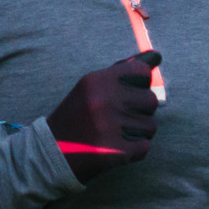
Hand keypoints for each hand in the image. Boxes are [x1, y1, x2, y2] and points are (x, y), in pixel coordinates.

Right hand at [46, 50, 162, 180]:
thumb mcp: (93, 87)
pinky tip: (115, 148)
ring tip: (116, 134)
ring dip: (138, 132)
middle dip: (141, 111)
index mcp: (97, 80)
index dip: (141, 84)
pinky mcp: (114, 151)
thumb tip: (156, 56)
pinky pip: (144, 147)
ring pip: (150, 126)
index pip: (142, 72)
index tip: (129, 93)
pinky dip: (134, 150)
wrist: (52, 152)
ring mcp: (108, 127)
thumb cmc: (78, 115)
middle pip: (151, 100)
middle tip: (119, 118)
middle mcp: (103, 100)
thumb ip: (124, 70)